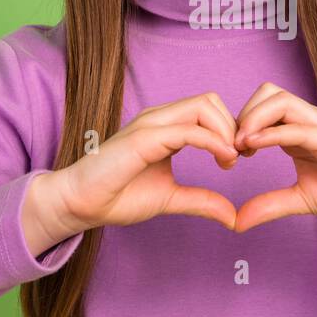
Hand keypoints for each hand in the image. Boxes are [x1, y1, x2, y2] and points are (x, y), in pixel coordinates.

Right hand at [40, 92, 241, 234]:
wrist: (79, 204)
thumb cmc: (118, 196)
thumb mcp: (171, 198)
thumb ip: (201, 201)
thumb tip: (233, 216)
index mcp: (166, 127)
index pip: (208, 109)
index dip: (230, 129)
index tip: (237, 159)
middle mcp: (159, 118)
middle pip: (210, 100)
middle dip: (233, 126)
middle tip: (237, 158)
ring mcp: (150, 124)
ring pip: (203, 106)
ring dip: (226, 131)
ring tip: (229, 160)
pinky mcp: (144, 138)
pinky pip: (188, 130)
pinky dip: (213, 142)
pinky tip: (222, 161)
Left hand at [231, 82, 316, 235]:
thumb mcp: (302, 200)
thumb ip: (271, 205)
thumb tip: (237, 221)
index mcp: (299, 131)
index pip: (262, 107)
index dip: (239, 124)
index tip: (227, 154)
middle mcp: (310, 122)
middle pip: (267, 93)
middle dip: (243, 115)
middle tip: (231, 148)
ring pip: (281, 100)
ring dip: (254, 119)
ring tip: (241, 147)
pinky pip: (300, 128)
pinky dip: (274, 133)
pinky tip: (255, 147)